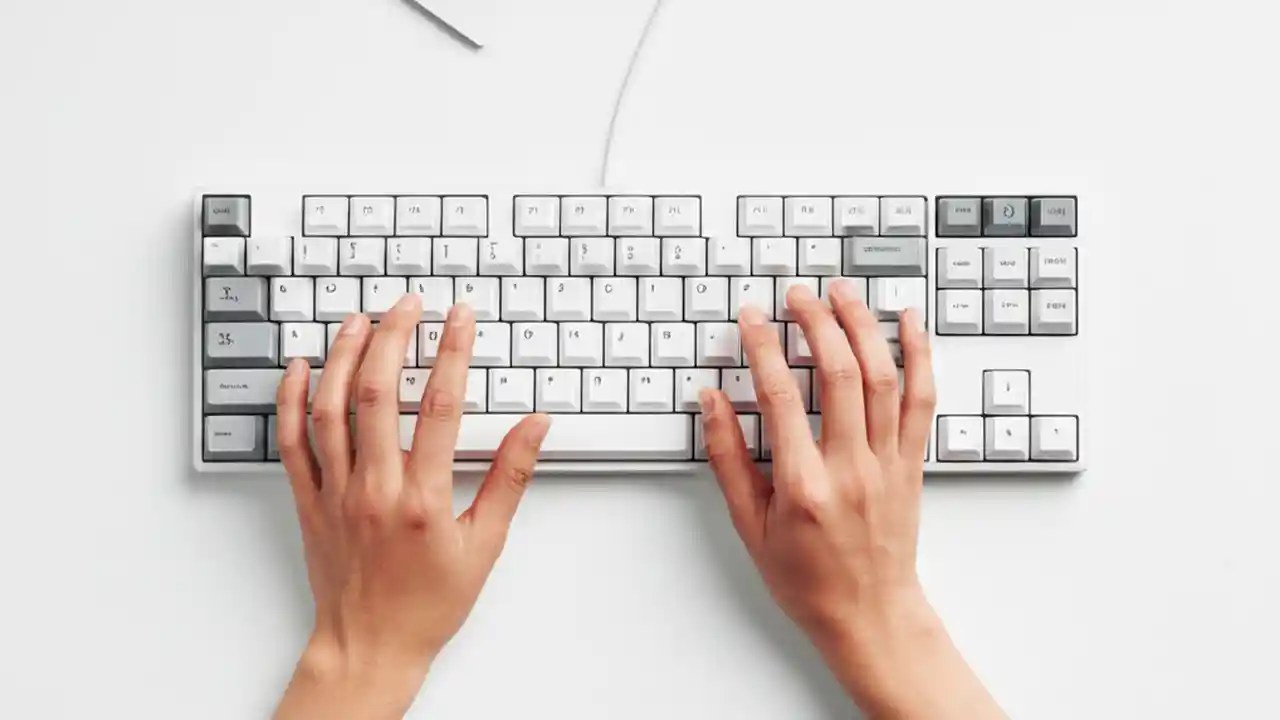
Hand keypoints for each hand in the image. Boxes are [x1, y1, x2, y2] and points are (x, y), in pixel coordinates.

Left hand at [273, 296, 549, 719]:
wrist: (370, 647)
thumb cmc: (428, 604)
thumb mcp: (486, 544)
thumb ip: (509, 478)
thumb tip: (534, 426)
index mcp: (424, 498)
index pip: (439, 406)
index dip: (451, 352)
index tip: (459, 317)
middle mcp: (375, 489)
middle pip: (377, 393)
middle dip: (393, 337)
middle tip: (407, 304)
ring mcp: (336, 493)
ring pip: (329, 409)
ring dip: (342, 356)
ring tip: (358, 320)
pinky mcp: (308, 503)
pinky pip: (291, 443)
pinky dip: (290, 400)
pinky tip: (299, 367)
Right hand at [701, 281, 1002, 718]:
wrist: (869, 615)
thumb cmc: (806, 578)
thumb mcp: (749, 525)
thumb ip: (728, 459)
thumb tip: (712, 401)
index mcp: (803, 486)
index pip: (780, 397)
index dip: (763, 347)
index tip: (751, 317)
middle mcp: (850, 468)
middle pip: (838, 373)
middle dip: (816, 322)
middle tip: (796, 294)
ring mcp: (887, 463)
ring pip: (883, 376)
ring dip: (862, 325)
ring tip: (842, 293)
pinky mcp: (911, 463)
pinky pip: (922, 398)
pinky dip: (919, 355)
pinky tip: (908, 324)